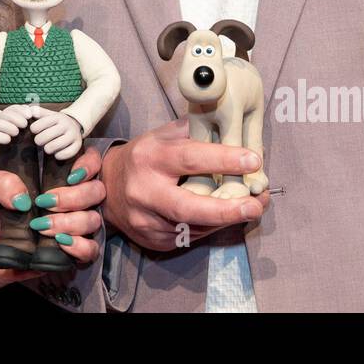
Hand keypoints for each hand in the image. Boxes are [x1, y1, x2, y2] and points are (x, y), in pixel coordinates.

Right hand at [0, 103, 35, 144]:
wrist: (0, 141)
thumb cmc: (15, 132)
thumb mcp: (23, 123)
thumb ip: (29, 116)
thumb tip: (35, 111)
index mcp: (7, 113)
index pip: (13, 108)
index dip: (21, 110)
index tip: (29, 116)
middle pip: (4, 114)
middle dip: (15, 118)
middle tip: (24, 124)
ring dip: (7, 127)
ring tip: (16, 132)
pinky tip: (7, 139)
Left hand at [0, 146, 105, 290]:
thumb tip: (24, 199)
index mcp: (53, 178)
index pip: (89, 161)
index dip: (88, 164)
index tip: (69, 175)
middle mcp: (69, 200)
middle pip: (96, 191)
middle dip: (74, 197)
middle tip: (44, 202)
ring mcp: (72, 227)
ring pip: (93, 219)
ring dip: (70, 222)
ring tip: (40, 227)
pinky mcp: (71, 253)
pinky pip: (92, 249)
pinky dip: (79, 246)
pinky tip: (59, 243)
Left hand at [28, 108, 83, 159]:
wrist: (75, 126)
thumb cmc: (57, 122)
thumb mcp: (49, 114)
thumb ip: (38, 112)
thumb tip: (29, 110)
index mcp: (57, 117)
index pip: (41, 124)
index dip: (34, 129)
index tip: (34, 130)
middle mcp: (66, 125)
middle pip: (45, 136)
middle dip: (39, 140)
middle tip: (40, 140)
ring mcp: (73, 135)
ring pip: (54, 146)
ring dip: (47, 149)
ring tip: (47, 147)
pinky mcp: (78, 145)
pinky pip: (65, 154)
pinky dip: (58, 155)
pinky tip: (56, 152)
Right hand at [100, 119, 269, 252]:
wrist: (107, 189)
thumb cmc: (142, 157)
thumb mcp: (162, 136)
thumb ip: (193, 130)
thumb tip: (229, 123)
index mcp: (149, 158)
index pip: (189, 158)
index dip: (223, 159)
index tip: (253, 160)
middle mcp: (145, 191)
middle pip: (188, 206)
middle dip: (226, 209)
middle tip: (256, 205)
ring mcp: (147, 220)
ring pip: (195, 226)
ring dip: (227, 219)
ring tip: (252, 207)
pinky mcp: (154, 240)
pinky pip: (191, 236)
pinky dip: (212, 227)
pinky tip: (226, 217)